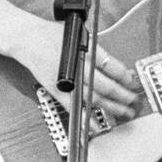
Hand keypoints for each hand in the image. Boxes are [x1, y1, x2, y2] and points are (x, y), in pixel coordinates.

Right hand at [14, 16, 140, 126]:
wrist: (27, 39)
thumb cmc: (51, 34)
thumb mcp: (78, 34)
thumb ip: (95, 49)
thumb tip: (114, 67)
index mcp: (86, 50)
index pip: (112, 67)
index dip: (126, 77)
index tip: (133, 83)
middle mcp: (79, 65)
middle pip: (107, 86)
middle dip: (124, 96)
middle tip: (134, 102)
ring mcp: (68, 80)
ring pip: (95, 98)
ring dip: (112, 108)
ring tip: (124, 113)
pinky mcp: (57, 90)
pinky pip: (74, 107)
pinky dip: (86, 119)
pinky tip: (96, 127)